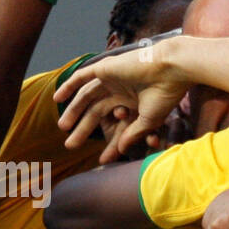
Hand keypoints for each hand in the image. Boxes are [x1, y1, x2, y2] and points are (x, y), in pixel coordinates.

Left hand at [54, 48, 189, 161]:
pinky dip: (69, 86)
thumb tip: (121, 149)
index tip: (102, 161)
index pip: (115, 125)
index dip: (110, 144)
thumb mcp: (149, 120)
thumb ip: (133, 133)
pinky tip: (57, 98)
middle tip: (70, 146)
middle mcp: (121, 90)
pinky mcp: (106, 68)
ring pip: (86, 96)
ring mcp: (112, 79)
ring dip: (74, 111)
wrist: (171, 70)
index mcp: (133, 102)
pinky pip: (82, 77)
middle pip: (95, 111)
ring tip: (62, 128)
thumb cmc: (165, 94)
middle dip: (83, 129)